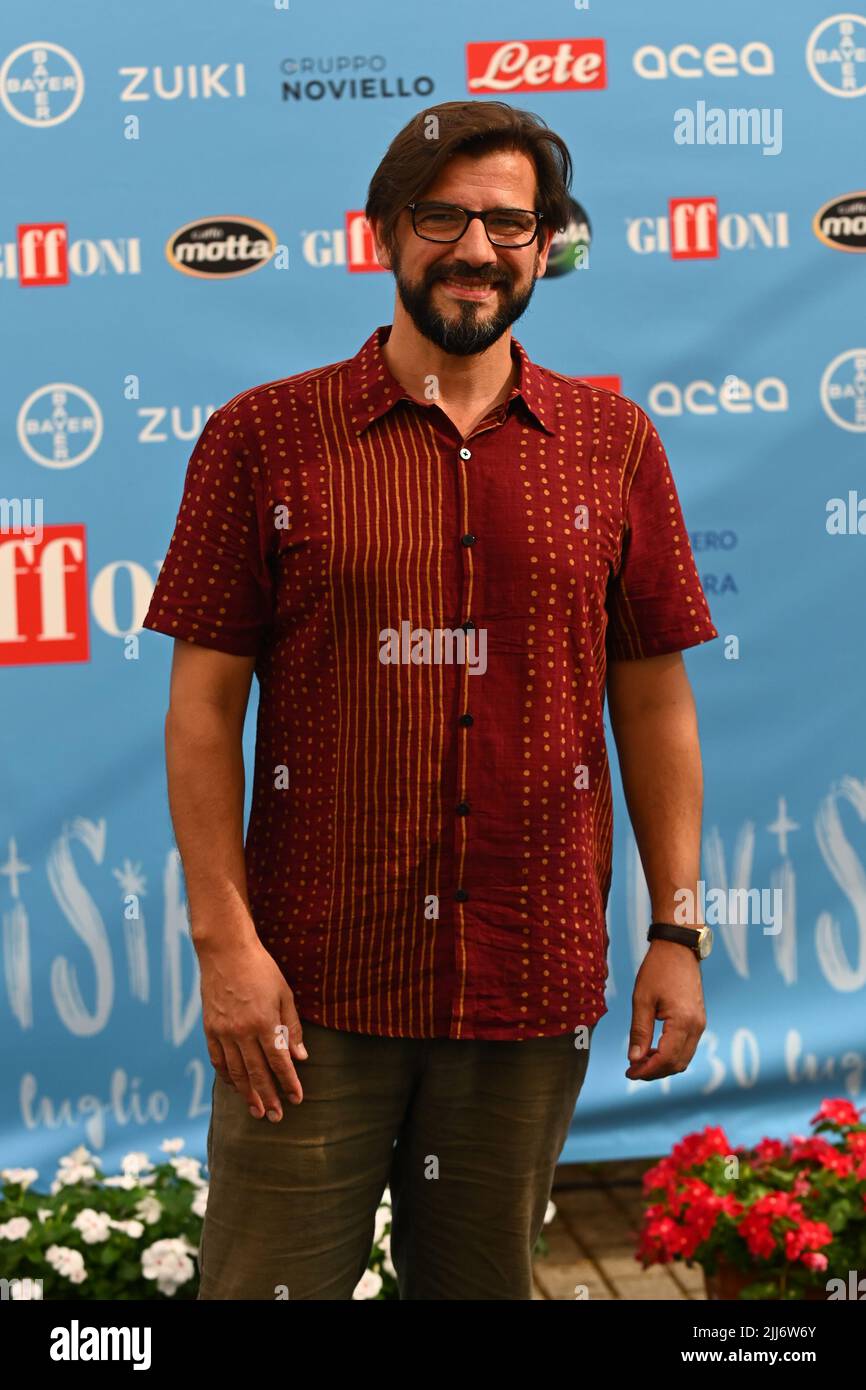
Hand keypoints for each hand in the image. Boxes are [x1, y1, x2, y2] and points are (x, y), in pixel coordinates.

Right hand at [198, 934, 307, 1119]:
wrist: (226, 952)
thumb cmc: (261, 969)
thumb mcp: (284, 994)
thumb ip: (291, 1027)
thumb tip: (300, 1057)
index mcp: (265, 1022)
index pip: (279, 1062)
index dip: (289, 1082)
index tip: (297, 1099)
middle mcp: (243, 1031)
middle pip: (257, 1073)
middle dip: (269, 1098)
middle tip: (277, 1118)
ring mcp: (224, 1032)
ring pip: (236, 1072)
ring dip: (248, 1094)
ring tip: (257, 1112)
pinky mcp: (210, 1029)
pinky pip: (218, 1060)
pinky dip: (227, 1077)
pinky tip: (236, 1087)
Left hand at [626, 939, 705, 1080]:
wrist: (678, 948)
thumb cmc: (658, 969)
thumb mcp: (642, 999)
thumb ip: (639, 1031)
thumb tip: (634, 1059)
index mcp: (684, 1022)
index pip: (667, 1059)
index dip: (647, 1070)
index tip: (629, 1072)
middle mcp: (697, 1027)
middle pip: (677, 1064)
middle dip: (654, 1072)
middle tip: (632, 1070)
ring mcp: (700, 1024)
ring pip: (683, 1058)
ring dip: (662, 1064)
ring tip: (640, 1060)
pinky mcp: (698, 1021)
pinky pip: (686, 1047)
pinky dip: (670, 1054)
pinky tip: (653, 1049)